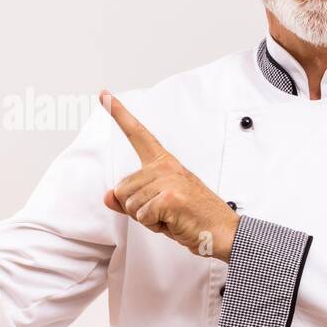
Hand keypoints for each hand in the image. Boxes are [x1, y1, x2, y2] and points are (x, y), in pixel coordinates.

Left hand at [100, 89, 238, 260]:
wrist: (222, 231)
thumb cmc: (192, 217)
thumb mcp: (156, 206)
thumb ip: (130, 199)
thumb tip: (108, 196)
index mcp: (163, 163)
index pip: (137, 134)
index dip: (118, 113)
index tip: (104, 95)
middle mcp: (165, 166)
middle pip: (122, 189)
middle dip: (136, 209)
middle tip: (164, 213)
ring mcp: (169, 179)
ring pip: (130, 205)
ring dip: (147, 218)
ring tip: (171, 217)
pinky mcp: (170, 196)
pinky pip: (142, 216)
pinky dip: (155, 225)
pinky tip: (174, 221)